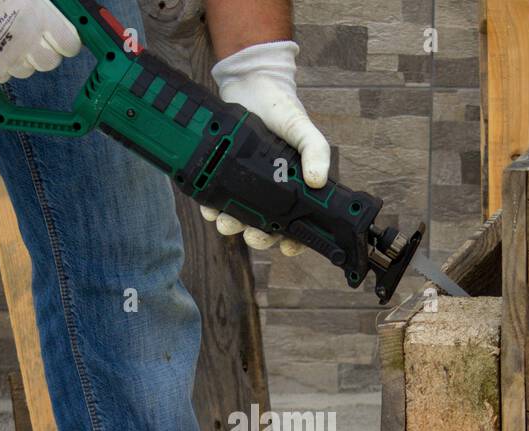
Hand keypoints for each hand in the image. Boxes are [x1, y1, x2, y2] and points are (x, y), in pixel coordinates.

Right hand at [0, 0, 80, 82]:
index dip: (66, 44)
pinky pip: (1, 76)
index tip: (59, 41)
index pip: (70, 43)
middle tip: (26, 40)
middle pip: (49, 63)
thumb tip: (55, 21)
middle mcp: (28, 38)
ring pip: (25, 71)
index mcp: (40, 14)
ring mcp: (8, 55)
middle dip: (41, 54)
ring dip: (17, 59)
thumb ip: (38, 7)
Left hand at [202, 40, 329, 256]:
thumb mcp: (302, 127)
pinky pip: (217, 201)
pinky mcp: (224, 174)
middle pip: (266, 227)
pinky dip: (212, 209)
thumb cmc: (282, 107)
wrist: (249, 84)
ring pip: (239, 218)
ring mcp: (246, 183)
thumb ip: (315, 150)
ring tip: (227, 223)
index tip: (285, 247)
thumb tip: (318, 181)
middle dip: (259, 237)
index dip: (293, 240)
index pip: (297, 222)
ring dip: (233, 226)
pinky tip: (210, 208)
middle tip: (252, 235)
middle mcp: (271, 189)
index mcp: (294, 185)